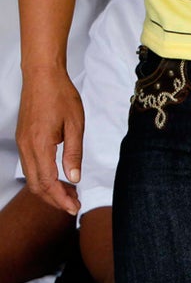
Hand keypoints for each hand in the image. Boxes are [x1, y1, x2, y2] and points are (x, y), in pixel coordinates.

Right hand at [16, 66, 83, 213]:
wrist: (42, 75)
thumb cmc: (60, 96)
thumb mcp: (75, 126)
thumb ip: (74, 154)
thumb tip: (74, 179)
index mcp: (39, 144)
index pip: (48, 181)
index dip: (61, 199)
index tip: (75, 208)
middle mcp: (26, 145)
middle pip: (36, 184)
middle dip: (54, 199)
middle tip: (74, 205)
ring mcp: (22, 142)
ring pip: (31, 177)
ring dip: (49, 190)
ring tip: (70, 194)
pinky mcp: (23, 138)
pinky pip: (30, 165)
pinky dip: (43, 177)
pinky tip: (60, 178)